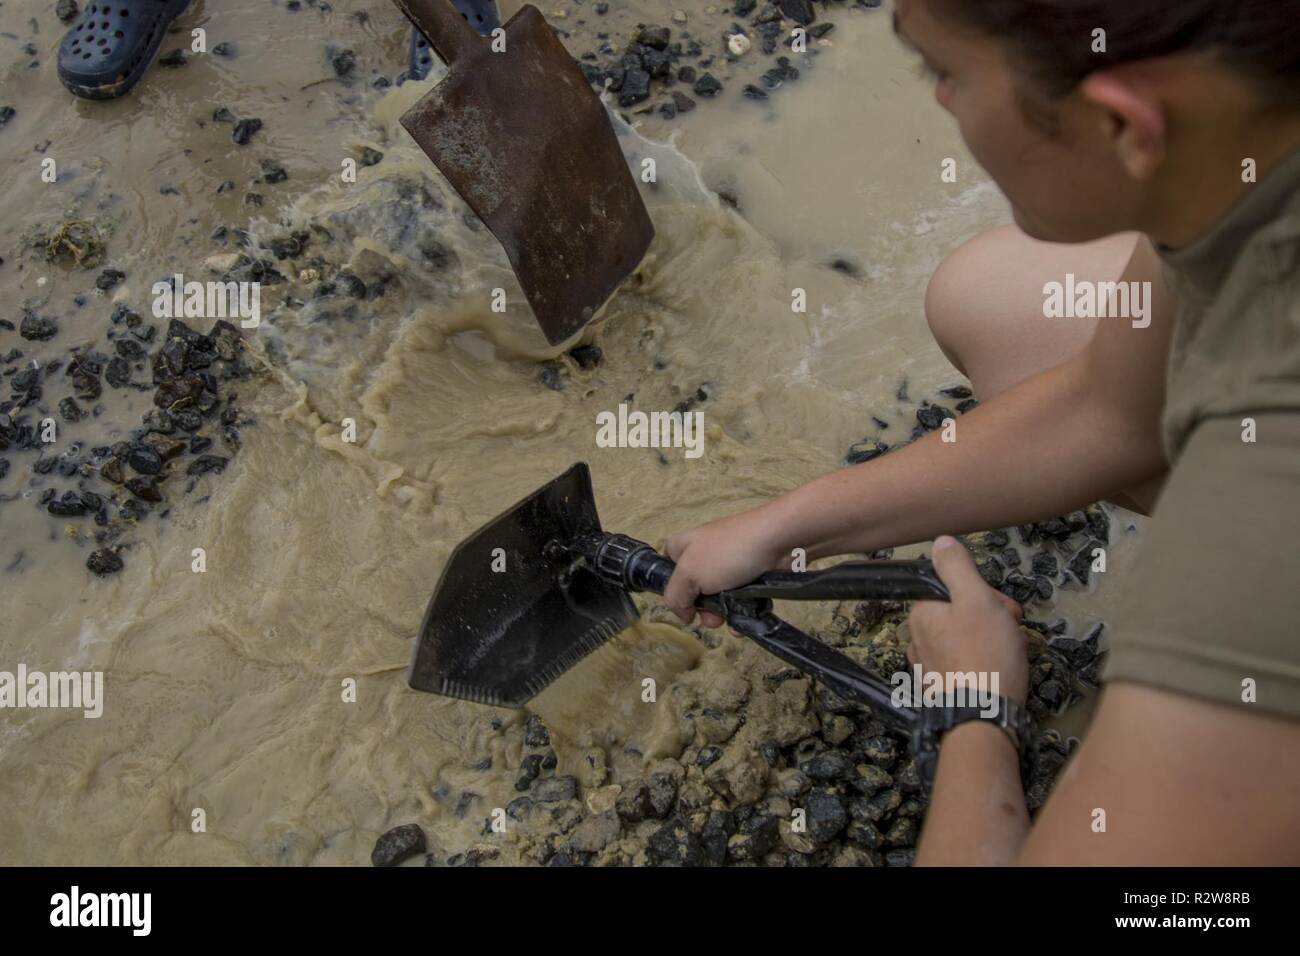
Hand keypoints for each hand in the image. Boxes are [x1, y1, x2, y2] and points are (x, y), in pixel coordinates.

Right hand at [663, 505, 788, 627]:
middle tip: (710, 618)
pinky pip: (741, 598)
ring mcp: (730, 563)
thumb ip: (675, 596)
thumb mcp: (690, 575)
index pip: (667, 566)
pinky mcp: (752, 573)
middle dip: (702, 609)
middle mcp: (705, 553)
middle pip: (695, 588)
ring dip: (722, 615)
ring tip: (730, 622)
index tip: (681, 602)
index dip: (671, 586)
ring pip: (719, 597)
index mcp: (684, 545)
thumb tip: (683, 614)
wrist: (778, 541)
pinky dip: (742, 611)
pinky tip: (744, 624)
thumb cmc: (727, 554)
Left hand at [906, 536, 1029, 703]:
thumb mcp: (976, 598)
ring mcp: (929, 664)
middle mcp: (918, 637)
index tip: (1000, 606)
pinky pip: (966, 663)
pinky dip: (984, 662)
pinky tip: (999, 671)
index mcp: (922, 612)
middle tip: (1010, 630)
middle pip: (960, 612)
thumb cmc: (984, 654)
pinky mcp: (943, 687)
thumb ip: (957, 567)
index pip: (953, 588)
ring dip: (992, 639)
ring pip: (966, 637)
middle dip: (991, 616)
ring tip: (1009, 654)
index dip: (984, 593)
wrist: (984, 717)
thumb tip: (941, 542)